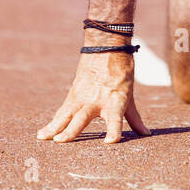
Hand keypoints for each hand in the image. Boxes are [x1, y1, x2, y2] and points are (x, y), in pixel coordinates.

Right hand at [37, 46, 151, 144]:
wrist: (106, 47)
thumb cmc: (121, 73)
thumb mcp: (130, 96)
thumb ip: (134, 118)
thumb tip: (146, 134)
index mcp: (115, 101)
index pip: (116, 119)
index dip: (114, 130)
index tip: (111, 141)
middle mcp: (97, 100)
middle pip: (82, 118)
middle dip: (71, 130)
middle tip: (61, 141)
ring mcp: (83, 97)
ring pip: (66, 114)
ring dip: (54, 126)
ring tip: (43, 137)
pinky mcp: (74, 93)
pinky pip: (63, 111)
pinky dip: (55, 121)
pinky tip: (45, 132)